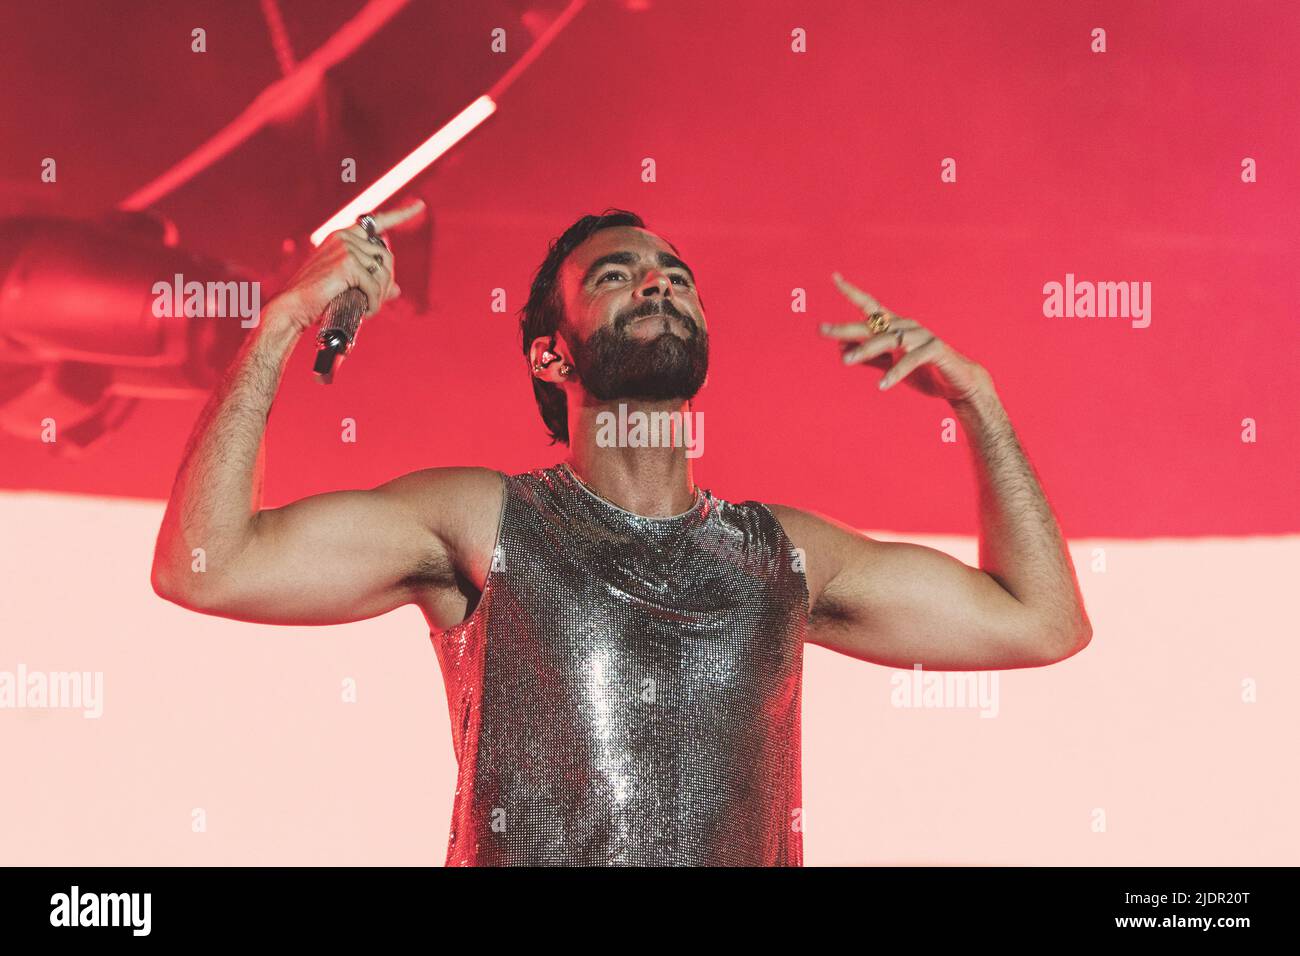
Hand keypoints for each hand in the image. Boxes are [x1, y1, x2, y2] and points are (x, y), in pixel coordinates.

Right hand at [271, 199, 425, 331]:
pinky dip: (374, 303)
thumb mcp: (348, 287)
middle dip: (387, 281)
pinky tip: (366, 312)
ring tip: (368, 309)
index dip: (400, 214)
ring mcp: (346, 248)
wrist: (293, 308)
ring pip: (383, 272)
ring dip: (380, 295)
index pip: (376, 222)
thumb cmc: (318, 298)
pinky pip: (374, 286)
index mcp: (343, 237)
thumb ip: (373, 284)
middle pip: (387, 256)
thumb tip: (397, 290)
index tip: (420, 205)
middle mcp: (344, 237)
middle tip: (377, 301)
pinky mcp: (347, 264)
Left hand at [822, 271, 990, 402]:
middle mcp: (907, 326)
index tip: (834, 277)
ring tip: (846, 362)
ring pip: (888, 340)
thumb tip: (840, 350)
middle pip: (872, 324)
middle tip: (822, 330)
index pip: (870, 306)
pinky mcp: (935, 350)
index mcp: (896, 326)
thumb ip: (869, 357)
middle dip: (845, 328)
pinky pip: (911, 359)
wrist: (958, 385)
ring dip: (866, 350)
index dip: (852, 292)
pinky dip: (895, 372)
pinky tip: (882, 385)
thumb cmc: (924, 373)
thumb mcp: (890, 365)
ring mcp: (922, 336)